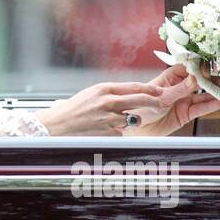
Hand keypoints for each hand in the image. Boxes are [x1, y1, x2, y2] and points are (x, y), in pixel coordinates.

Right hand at [35, 80, 182, 135]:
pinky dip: (116, 132)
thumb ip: (111, 94)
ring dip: (129, 120)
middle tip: (160, 103)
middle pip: (140, 100)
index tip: (159, 90)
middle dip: (153, 102)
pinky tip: (103, 130)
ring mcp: (109, 118)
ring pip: (132, 119)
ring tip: (114, 121)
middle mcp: (109, 102)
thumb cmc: (74, 108)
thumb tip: (130, 95)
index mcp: (105, 89)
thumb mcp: (92, 93)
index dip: (150, 89)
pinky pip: (120, 132)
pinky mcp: (108, 132)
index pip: (134, 87)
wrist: (58, 124)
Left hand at [120, 63, 219, 135]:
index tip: (208, 69)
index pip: (187, 69)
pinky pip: (200, 108)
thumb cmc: (142, 108)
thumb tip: (195, 79)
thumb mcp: (160, 97)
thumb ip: (179, 89)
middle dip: (211, 81)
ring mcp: (183, 101)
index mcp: (169, 78)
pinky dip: (210, 106)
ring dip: (214, 93)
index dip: (199, 69)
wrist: (137, 129)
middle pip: (199, 82)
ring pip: (202, 96)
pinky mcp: (186, 114)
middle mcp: (178, 88)